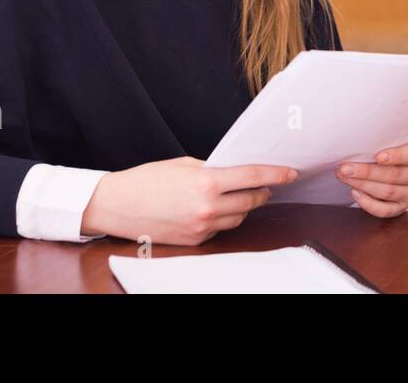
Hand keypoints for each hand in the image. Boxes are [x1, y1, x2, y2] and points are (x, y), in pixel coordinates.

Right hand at [82, 156, 295, 245]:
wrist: (117, 206)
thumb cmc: (146, 180)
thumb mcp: (182, 165)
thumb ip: (212, 168)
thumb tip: (234, 171)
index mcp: (206, 182)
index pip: (252, 177)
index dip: (275, 175)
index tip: (290, 172)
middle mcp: (207, 207)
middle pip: (251, 200)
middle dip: (262, 191)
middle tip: (268, 184)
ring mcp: (202, 227)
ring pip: (239, 218)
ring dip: (244, 206)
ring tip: (241, 195)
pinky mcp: (195, 241)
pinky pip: (220, 229)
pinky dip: (225, 219)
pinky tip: (218, 209)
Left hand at [336, 140, 407, 217]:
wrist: (392, 167)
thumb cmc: (386, 150)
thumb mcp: (390, 142)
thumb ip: (380, 142)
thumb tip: (355, 143)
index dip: (395, 156)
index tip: (377, 157)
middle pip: (394, 175)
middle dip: (366, 172)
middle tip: (345, 168)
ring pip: (387, 192)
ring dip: (362, 185)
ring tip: (345, 177)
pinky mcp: (401, 208)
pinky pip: (384, 210)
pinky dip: (368, 203)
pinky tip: (355, 193)